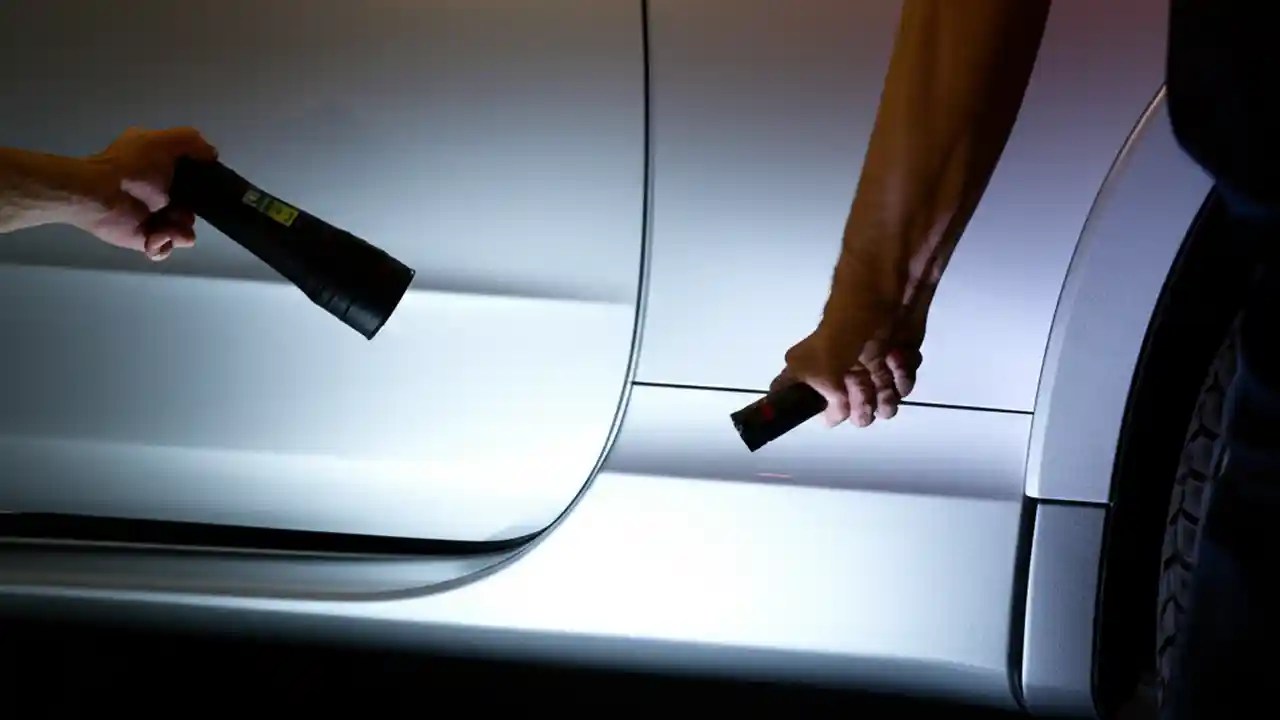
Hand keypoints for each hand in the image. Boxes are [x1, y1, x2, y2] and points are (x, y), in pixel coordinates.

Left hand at [73, 127, 217, 260]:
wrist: (99, 194)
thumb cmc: (132, 166)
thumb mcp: (165, 141)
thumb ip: (193, 142)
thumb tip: (212, 156)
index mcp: (162, 170)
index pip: (193, 182)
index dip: (203, 187)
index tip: (205, 190)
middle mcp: (159, 194)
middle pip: (193, 210)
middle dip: (191, 213)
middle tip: (179, 211)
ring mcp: (152, 219)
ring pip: (184, 232)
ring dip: (180, 231)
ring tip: (166, 227)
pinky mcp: (143, 239)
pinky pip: (165, 249)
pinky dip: (163, 245)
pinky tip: (154, 236)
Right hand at [774, 283, 932, 428]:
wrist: (895, 284)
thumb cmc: (851, 318)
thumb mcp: (825, 363)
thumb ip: (826, 396)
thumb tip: (838, 414)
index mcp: (810, 368)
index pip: (791, 397)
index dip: (802, 411)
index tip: (826, 414)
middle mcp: (838, 369)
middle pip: (846, 411)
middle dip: (861, 408)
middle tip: (867, 394)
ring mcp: (868, 364)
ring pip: (878, 402)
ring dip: (887, 394)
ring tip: (889, 370)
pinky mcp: (898, 357)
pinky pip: (902, 383)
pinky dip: (904, 373)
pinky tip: (900, 355)